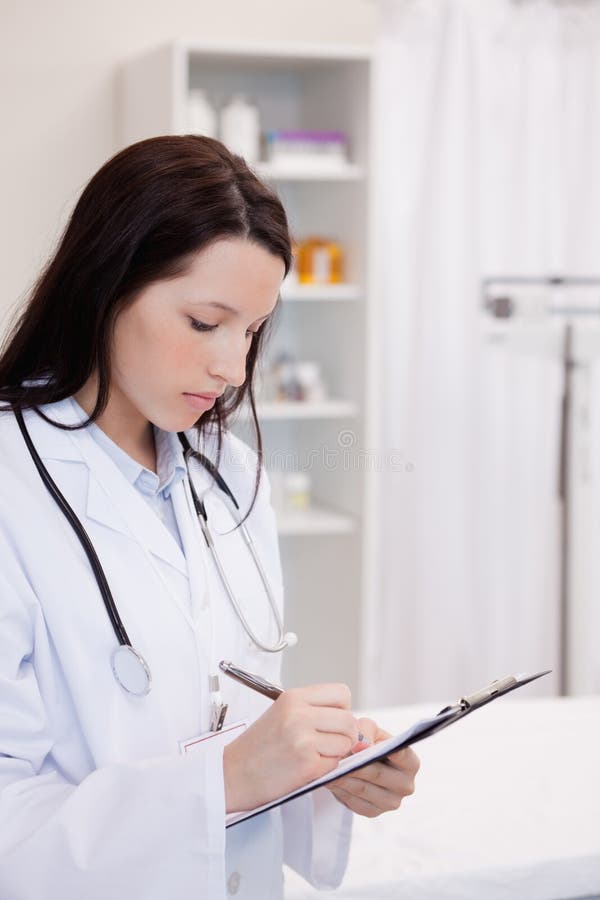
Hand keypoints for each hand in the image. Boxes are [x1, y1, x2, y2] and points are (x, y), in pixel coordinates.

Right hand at [223, 683, 359, 812]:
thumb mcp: (281, 714)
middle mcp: (299, 714)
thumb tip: (349, 719)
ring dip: (336, 752)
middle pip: (349, 720)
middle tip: (330, 743)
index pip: (341, 693)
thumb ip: (312, 710)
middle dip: (346, 734)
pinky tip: (306, 767)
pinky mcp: (307, 765)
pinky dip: (326, 768)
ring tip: (314, 755)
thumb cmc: (256, 747)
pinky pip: (335, 763)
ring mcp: (303, 739)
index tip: (333, 721)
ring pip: (346, 742)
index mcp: (293, 698)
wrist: (231, 774)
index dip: (343, 709)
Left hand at [327, 718, 419, 817]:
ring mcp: (391, 802)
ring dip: (343, 778)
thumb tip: (360, 746)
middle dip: (354, 764)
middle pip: (377, 774)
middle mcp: (406, 785)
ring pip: (362, 788)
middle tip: (336, 757)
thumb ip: (366, 731)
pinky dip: (340, 790)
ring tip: (329, 767)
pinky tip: (330, 779)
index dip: (386, 750)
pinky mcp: (373, 812)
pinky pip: (354, 801)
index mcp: (411, 763)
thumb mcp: (368, 729)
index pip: (402, 755)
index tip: (367, 746)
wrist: (360, 762)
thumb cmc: (368, 741)